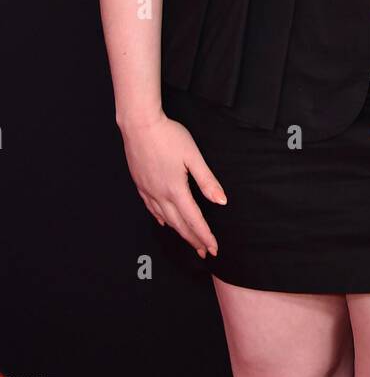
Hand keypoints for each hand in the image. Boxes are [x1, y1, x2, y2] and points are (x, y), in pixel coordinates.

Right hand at [119, 112, 226, 259]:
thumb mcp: (193, 156)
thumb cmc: (169, 136)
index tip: (213, 248)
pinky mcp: (140, 184)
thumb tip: (221, 201)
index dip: (204, 236)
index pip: (194, 220)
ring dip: (178, 232)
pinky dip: (161, 219)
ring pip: (165, 219)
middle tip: (204, 251)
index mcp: (175, 189)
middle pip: (179, 224)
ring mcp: (148, 190)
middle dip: (193, 239)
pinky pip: (151, 208)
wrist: (139, 125)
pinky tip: (164, 222)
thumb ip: (207, 181)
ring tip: (189, 240)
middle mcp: (160, 194)